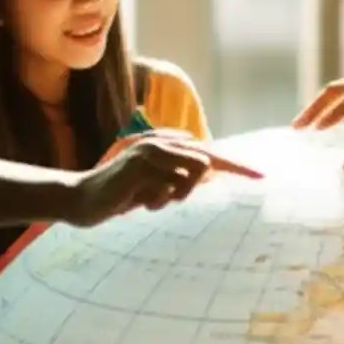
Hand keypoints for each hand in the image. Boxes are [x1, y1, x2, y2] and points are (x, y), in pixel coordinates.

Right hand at [70, 132, 261, 225]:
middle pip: (207, 162)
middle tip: (168, 200)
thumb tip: (211, 177)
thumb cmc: (122, 196)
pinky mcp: (141, 164)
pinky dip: (159, 202)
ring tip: (149, 201)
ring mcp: (151, 149)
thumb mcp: (157, 189)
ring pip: (194, 173)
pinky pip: (172, 186)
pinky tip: (137, 202)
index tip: (262, 178)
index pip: (210, 154)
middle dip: (194, 189)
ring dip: (174, 197)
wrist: (82, 200)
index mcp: (167, 144)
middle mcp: (162, 141)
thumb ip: (181, 180)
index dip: (237, 166)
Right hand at [293, 69, 343, 128]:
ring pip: (333, 90)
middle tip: (298, 128)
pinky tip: (311, 122)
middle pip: (336, 89)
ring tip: (298, 126)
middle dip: (315, 108)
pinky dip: (322, 106)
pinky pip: (337, 94)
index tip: (319, 130)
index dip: (336, 114)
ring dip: (314, 107)